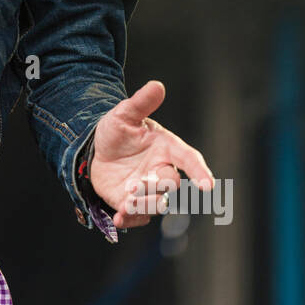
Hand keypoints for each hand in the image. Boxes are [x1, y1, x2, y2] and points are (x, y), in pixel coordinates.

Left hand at [89, 79, 213, 229]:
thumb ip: (141, 103)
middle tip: (136, 185)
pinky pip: (138, 217)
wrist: (96, 150)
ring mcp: (149, 190)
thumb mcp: (124, 114)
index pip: (189, 159)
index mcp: (167, 148)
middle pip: (171, 185)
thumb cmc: (116, 131)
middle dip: (158, 187)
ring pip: (157, 204)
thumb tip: (157, 85)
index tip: (208, 186)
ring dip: (144, 206)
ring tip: (126, 204)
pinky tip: (119, 218)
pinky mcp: (133, 204)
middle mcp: (162, 171)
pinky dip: (130, 219)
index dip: (200, 172)